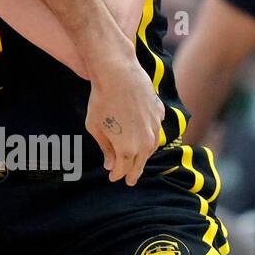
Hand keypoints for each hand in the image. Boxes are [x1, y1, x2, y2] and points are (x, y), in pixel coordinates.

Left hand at [85, 58, 164, 185]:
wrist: (117, 74)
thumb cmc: (101, 100)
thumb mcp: (95, 127)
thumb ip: (105, 148)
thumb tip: (110, 164)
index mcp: (127, 149)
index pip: (123, 169)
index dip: (117, 175)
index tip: (113, 178)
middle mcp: (145, 142)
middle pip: (140, 163)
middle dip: (133, 172)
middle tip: (130, 180)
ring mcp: (155, 127)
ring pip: (151, 148)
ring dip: (143, 155)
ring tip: (138, 160)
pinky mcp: (159, 113)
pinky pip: (155, 129)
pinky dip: (150, 135)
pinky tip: (145, 136)